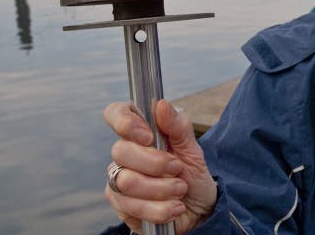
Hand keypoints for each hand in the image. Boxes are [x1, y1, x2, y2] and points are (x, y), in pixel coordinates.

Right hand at [103, 99, 217, 232]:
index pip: (116, 113)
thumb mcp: (192, 149)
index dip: (125, 122)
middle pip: (121, 151)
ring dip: (162, 188)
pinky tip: (174, 207)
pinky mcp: (121, 205)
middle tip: (178, 169)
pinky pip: (133, 206)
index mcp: (140, 132)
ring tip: (180, 190)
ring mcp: (118, 179)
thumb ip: (178, 126)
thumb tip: (161, 104)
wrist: (198, 209)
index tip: (148, 136)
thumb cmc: (192, 174)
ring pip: (127, 181)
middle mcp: (125, 154)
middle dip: (156, 163)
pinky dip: (160, 208)